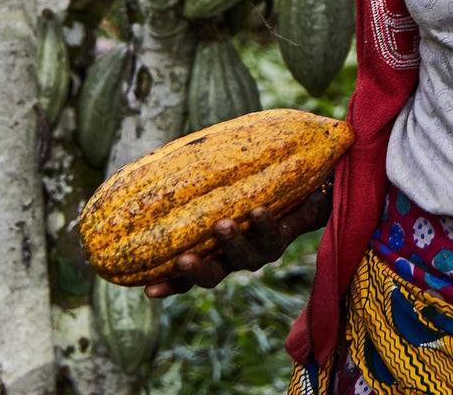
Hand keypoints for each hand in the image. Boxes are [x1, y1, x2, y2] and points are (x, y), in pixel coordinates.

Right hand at [145, 190, 330, 297]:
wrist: (304, 192)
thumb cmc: (250, 189)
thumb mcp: (222, 190)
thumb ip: (196, 183)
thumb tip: (155, 162)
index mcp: (213, 250)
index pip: (186, 275)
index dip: (169, 286)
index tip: (148, 290)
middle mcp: (234, 257)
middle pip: (212, 276)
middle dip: (196, 271)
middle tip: (182, 260)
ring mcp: (259, 250)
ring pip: (243, 257)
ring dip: (231, 242)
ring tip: (222, 224)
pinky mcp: (283, 237)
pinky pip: (273, 235)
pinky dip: (264, 224)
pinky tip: (258, 210)